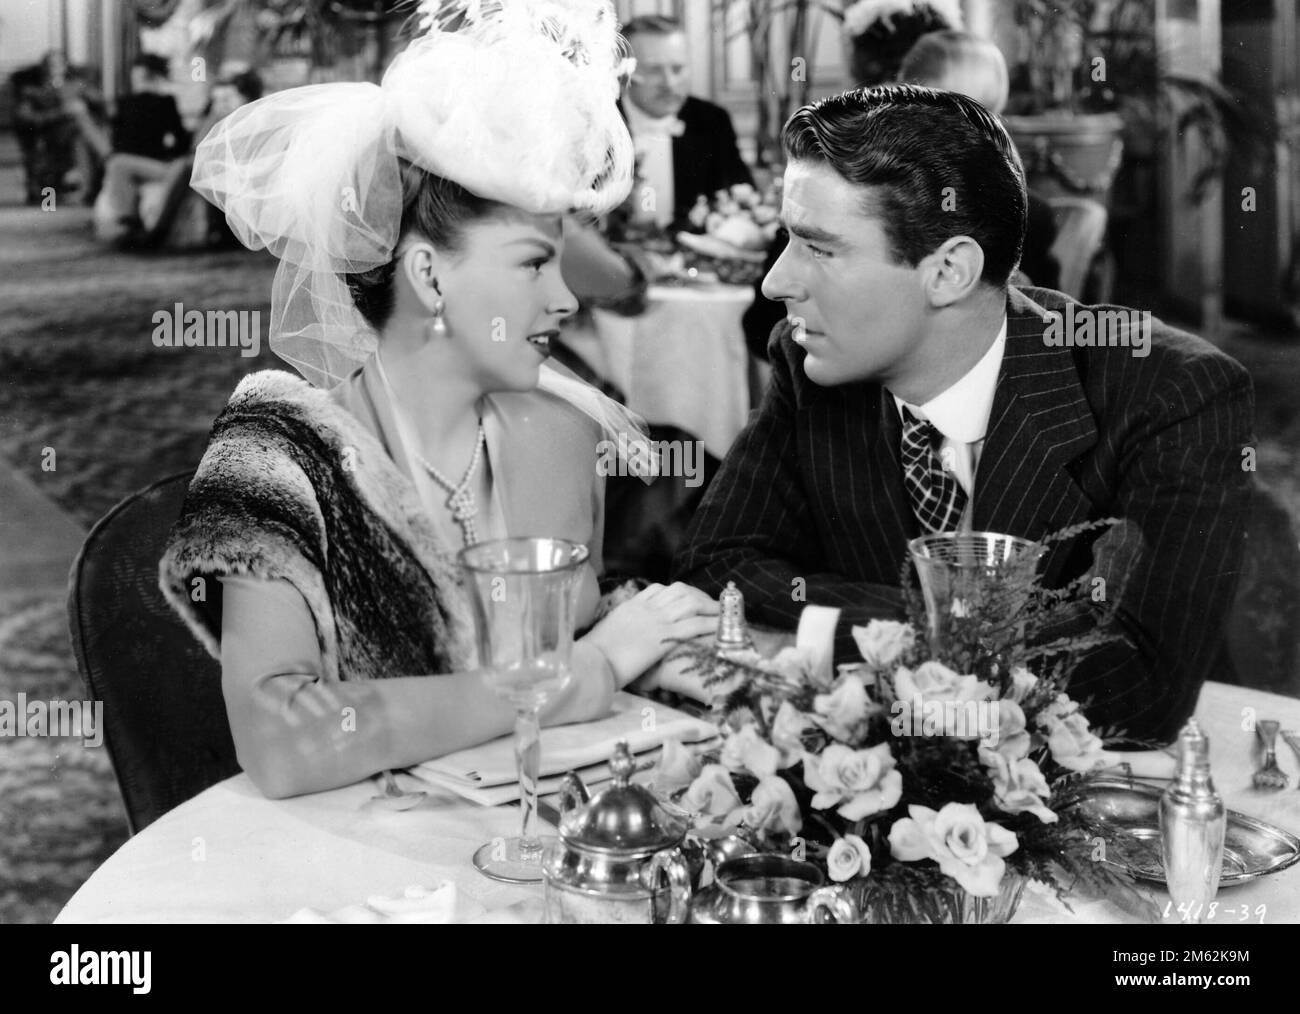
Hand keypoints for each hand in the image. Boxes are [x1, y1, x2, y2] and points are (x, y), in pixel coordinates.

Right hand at [583, 582, 718, 687]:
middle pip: (680, 591)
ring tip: (723, 615)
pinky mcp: (661, 638)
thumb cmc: (594, 654)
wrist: (590, 662)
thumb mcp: (608, 631)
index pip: (659, 589)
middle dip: (699, 596)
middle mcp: (645, 608)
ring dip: (710, 607)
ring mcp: (655, 621)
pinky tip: (720, 628)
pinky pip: (692, 626)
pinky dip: (709, 624)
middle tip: (712, 606)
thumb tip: (626, 635)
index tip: (691, 599)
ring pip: (690, 604)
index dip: (680, 593)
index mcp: (631, 605)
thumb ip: (622, 626)